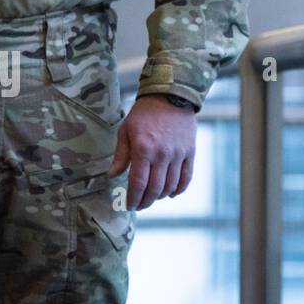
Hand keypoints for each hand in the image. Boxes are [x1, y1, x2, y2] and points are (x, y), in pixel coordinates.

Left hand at [109, 95, 196, 209]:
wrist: (169, 98)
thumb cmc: (143, 114)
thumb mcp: (125, 131)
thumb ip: (121, 155)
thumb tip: (113, 175)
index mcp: (143, 149)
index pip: (138, 182)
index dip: (133, 198)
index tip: (129, 205)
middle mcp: (162, 155)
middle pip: (155, 188)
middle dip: (145, 201)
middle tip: (139, 205)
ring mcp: (178, 155)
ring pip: (170, 186)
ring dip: (160, 196)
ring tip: (151, 198)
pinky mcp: (190, 153)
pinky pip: (186, 178)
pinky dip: (178, 189)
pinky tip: (170, 193)